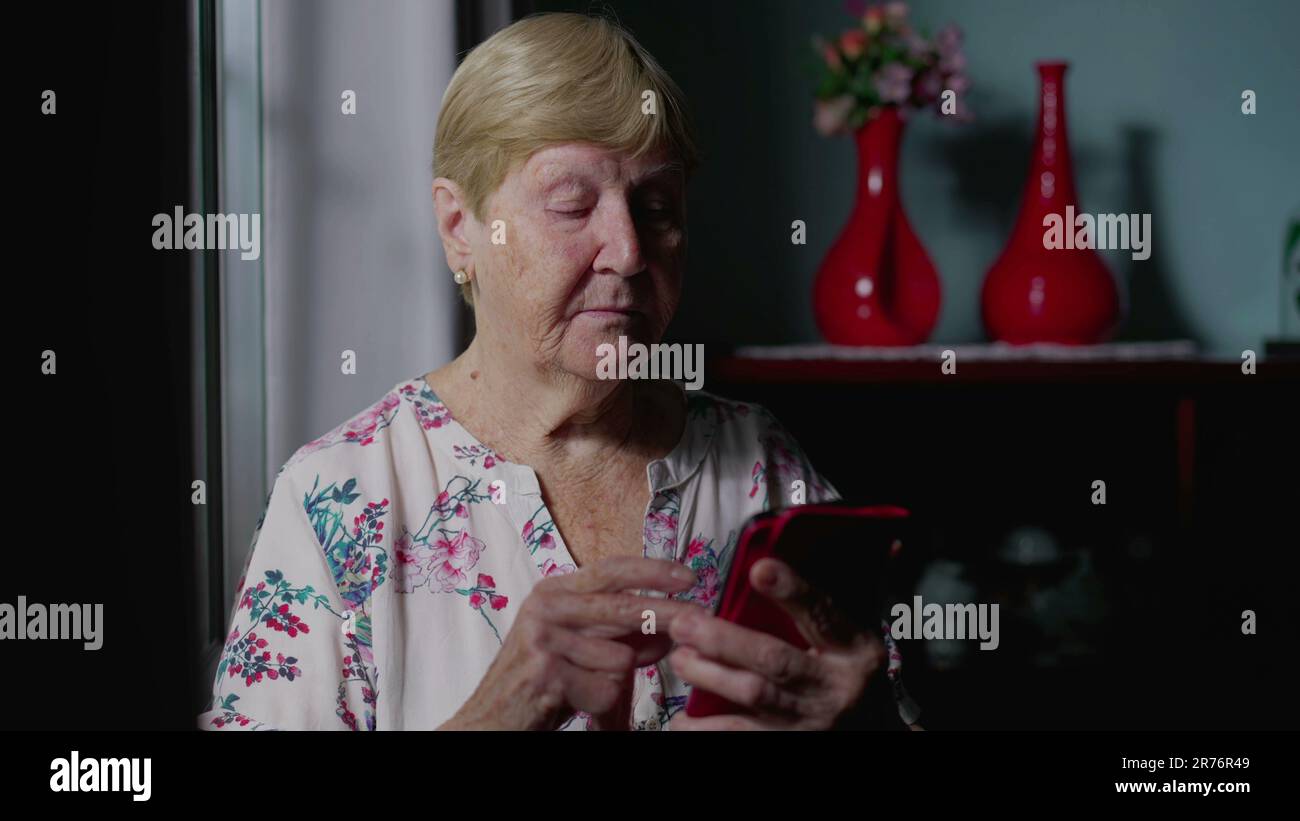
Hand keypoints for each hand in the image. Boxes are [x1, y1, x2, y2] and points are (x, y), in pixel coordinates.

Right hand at [439, 556, 706, 730]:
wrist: (489, 718)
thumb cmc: (537, 682)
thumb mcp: (576, 649)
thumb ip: (618, 637)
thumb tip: (665, 633)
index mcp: (552, 592)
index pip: (610, 570)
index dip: (652, 570)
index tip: (688, 576)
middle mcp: (545, 607)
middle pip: (623, 607)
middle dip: (667, 615)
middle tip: (699, 619)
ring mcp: (542, 639)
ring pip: (618, 658)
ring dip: (613, 680)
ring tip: (580, 687)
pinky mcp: (546, 673)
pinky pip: (604, 689)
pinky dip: (598, 704)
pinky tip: (569, 702)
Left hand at [667, 557, 888, 729]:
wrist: (874, 734)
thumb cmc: (854, 676)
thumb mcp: (857, 639)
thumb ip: (834, 600)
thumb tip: (848, 549)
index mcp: (854, 650)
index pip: (822, 613)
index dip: (790, 591)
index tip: (758, 568)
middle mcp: (833, 688)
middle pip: (777, 660)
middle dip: (726, 640)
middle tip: (686, 623)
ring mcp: (810, 722)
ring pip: (755, 697)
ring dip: (711, 677)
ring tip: (679, 659)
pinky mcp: (787, 744)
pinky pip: (742, 736)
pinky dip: (708, 730)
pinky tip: (681, 720)